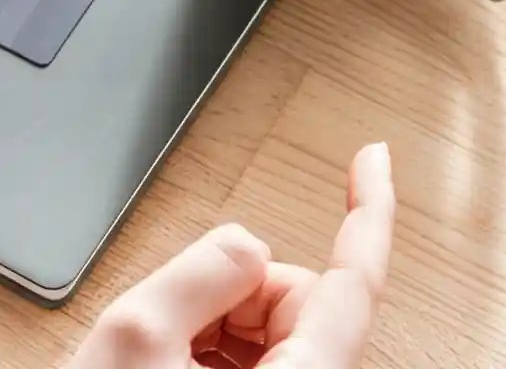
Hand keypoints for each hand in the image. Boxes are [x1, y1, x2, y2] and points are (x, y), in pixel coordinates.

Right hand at [69, 143, 394, 368]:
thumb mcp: (136, 337)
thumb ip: (201, 270)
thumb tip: (247, 245)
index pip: (353, 283)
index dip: (369, 210)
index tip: (370, 158)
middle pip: (296, 302)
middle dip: (236, 290)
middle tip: (176, 319)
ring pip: (267, 327)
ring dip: (212, 322)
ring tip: (163, 356)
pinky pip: (249, 355)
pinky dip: (206, 344)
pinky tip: (170, 366)